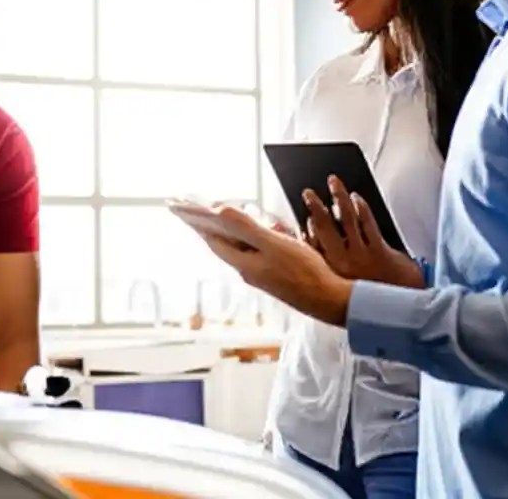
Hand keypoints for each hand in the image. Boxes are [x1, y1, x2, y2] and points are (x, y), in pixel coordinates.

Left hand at [184, 205, 353, 326]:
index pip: (211, 237)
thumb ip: (246, 228)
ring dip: (224, 230)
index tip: (177, 205)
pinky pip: (253, 251)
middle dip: (203, 224)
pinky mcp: (274, 274)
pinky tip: (254, 233)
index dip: (194, 219)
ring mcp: (261, 273)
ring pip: (236, 247)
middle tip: (187, 208)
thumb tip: (219, 211)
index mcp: (243, 263)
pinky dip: (247, 237)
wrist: (330, 301)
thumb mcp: (274, 245)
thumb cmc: (305, 273)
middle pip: (219, 242)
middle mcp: (248, 270)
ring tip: (213, 216)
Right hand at [303, 175, 422, 287]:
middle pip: (324, 227)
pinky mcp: (379, 251)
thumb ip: (324, 265)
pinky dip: (361, 208)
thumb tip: (311, 242)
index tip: (304, 214)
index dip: (306, 227)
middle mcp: (341, 262)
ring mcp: (361, 255)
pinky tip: (357, 197)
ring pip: (346, 219)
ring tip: (333, 182)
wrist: (399, 309)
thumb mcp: (340, 286)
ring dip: (338, 197)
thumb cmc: (368, 295)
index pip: (310, 245)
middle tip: (309, 192)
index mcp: (329, 272)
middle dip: (315, 206)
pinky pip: (367, 224)